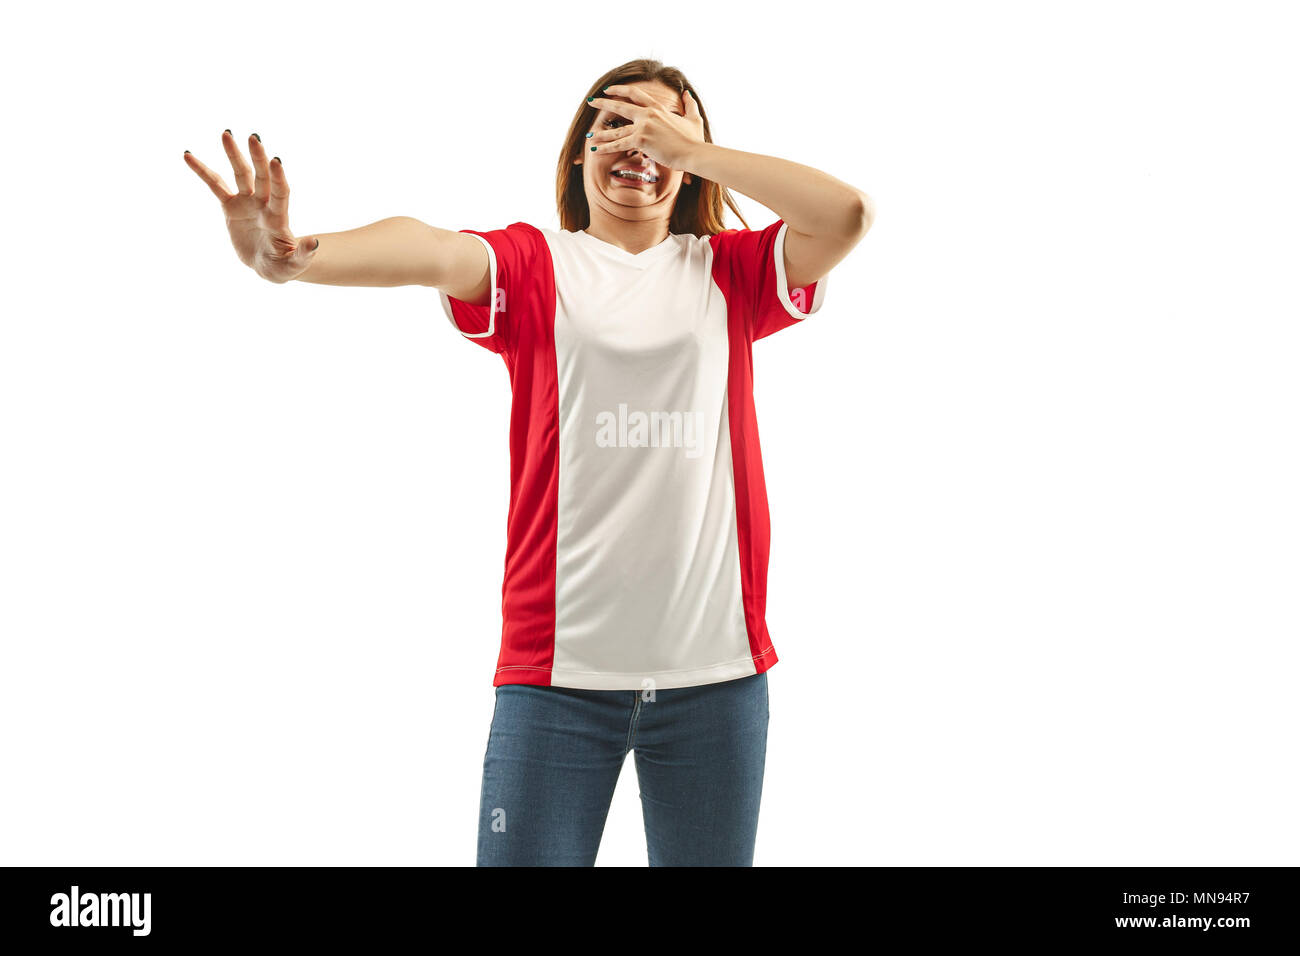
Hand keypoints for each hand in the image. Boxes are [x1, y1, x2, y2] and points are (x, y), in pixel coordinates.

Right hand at [184, 132, 318, 283]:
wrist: (268, 265)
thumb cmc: (283, 266)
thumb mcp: (293, 265)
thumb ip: (303, 254)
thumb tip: (315, 244)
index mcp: (278, 217)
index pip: (280, 193)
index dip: (278, 178)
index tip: (276, 160)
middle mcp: (263, 204)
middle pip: (261, 177)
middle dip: (258, 158)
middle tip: (254, 137)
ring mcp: (247, 202)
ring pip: (240, 175)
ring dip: (234, 154)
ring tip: (227, 133)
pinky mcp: (231, 206)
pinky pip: (215, 185)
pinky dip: (203, 171)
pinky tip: (188, 155)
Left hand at [586, 85, 705, 171]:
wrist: (694, 152)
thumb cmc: (694, 140)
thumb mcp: (694, 119)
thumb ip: (690, 105)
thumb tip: (688, 94)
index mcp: (657, 108)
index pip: (636, 94)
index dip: (620, 90)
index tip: (609, 89)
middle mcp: (648, 114)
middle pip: (620, 105)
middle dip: (604, 103)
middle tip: (591, 101)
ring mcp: (643, 126)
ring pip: (617, 129)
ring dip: (602, 132)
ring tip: (590, 134)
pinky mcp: (641, 140)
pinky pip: (619, 145)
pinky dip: (606, 147)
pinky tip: (596, 149)